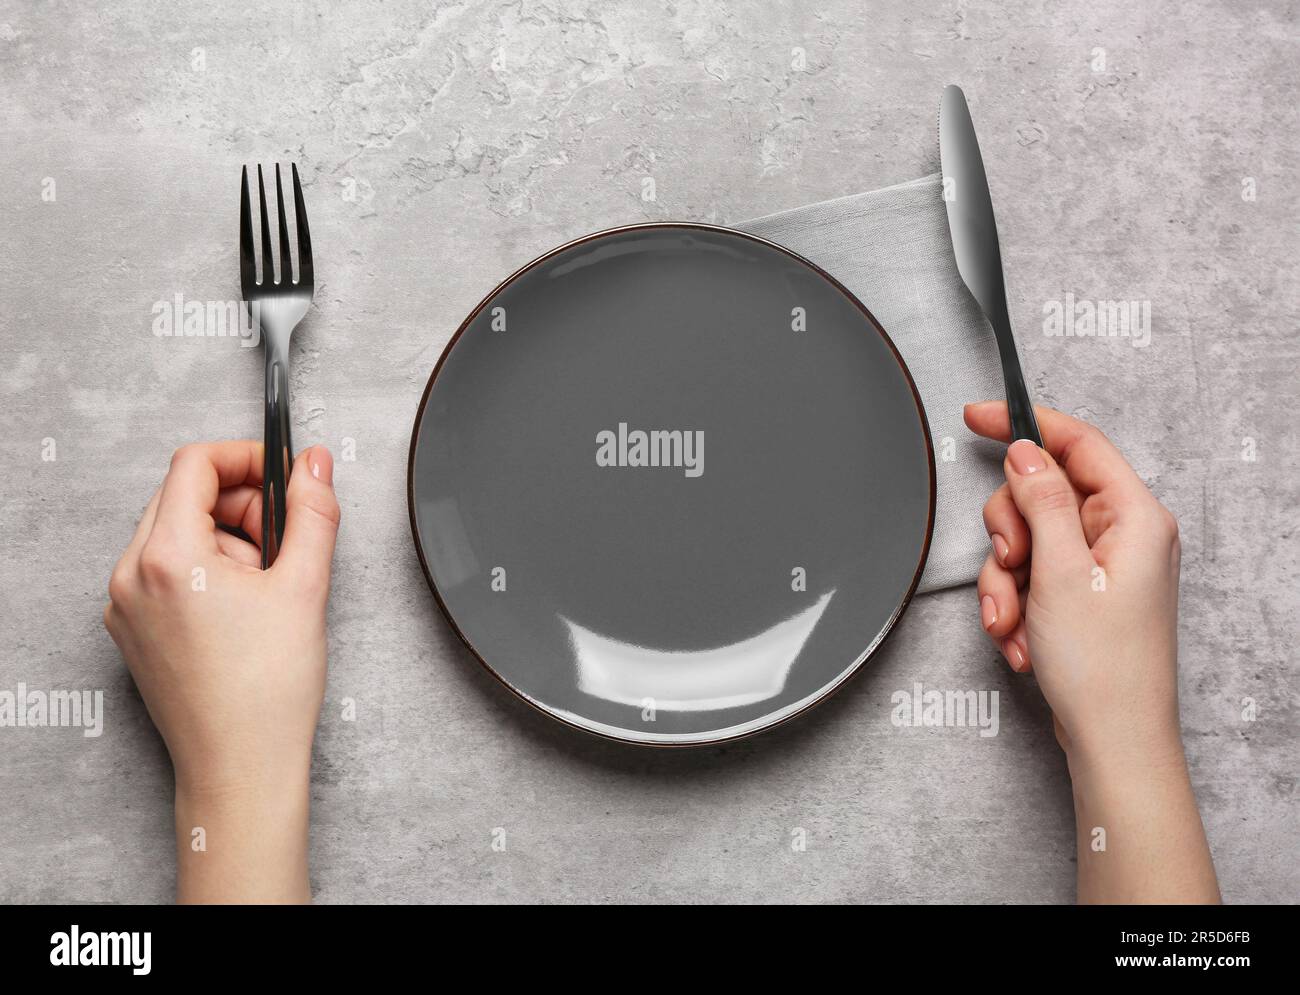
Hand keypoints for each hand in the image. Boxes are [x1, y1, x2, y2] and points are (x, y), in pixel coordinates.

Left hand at [104, 441, 339, 902]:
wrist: (241, 767)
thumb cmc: (268, 691)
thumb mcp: (306, 584)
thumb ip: (313, 510)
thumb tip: (312, 463)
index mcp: (169, 556)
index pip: (195, 464)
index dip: (246, 457)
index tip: (281, 473)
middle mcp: (131, 576)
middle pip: (183, 495)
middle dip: (241, 503)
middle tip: (285, 540)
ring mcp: (125, 606)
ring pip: (175, 532)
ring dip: (226, 539)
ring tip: (267, 587)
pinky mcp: (132, 630)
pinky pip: (165, 571)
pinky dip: (205, 570)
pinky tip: (243, 609)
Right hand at [965, 402, 1217, 902]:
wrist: (1113, 740)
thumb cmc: (1103, 667)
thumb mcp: (1060, 571)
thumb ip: (1041, 501)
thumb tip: (1025, 451)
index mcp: (1135, 517)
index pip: (1077, 443)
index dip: (1025, 423)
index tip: (976, 416)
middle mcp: (1123, 535)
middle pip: (1040, 494)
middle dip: (1008, 534)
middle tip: (1011, 567)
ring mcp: (1103, 566)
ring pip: (1027, 539)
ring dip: (1005, 580)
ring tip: (1012, 621)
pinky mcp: (1084, 595)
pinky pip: (1032, 575)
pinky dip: (1015, 603)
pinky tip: (1020, 638)